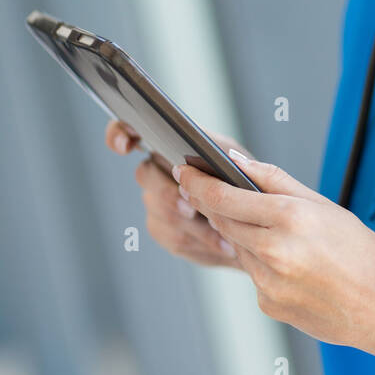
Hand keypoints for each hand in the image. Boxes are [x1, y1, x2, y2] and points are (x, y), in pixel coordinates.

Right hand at [104, 119, 244, 268]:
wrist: (257, 219)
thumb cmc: (242, 178)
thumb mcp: (232, 155)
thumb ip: (212, 146)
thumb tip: (197, 143)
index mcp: (168, 144)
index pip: (128, 130)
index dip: (118, 134)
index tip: (124, 146)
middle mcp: (156, 170)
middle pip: (144, 174)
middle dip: (167, 193)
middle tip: (191, 208)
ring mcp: (156, 201)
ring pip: (159, 211)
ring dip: (194, 224)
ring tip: (223, 231)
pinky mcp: (165, 230)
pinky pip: (173, 237)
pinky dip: (202, 241)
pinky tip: (225, 244)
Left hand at [173, 149, 374, 357]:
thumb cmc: (366, 255)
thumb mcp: (326, 206)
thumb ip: (276, 181)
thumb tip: (237, 161)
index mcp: (290, 218)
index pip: (224, 197)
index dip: (198, 182)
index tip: (184, 170)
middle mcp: (274, 252)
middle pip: (223, 222)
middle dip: (215, 206)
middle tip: (212, 190)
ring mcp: (268, 283)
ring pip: (239, 249)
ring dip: (246, 237)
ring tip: (283, 237)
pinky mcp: (269, 305)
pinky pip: (255, 276)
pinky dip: (265, 266)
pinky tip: (295, 267)